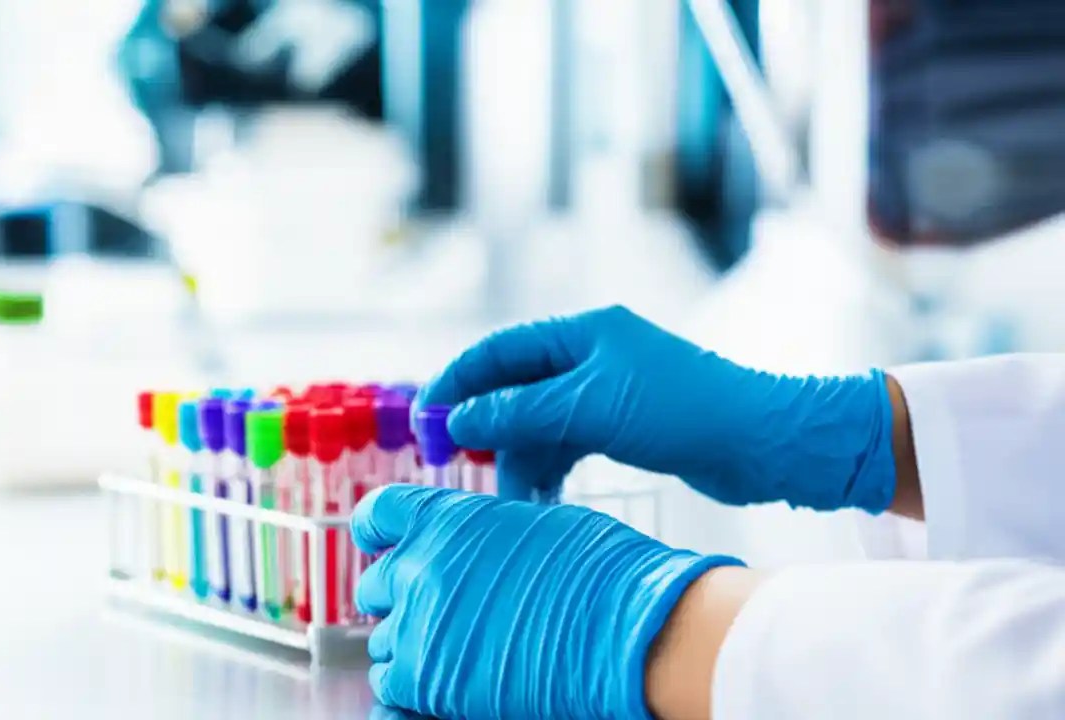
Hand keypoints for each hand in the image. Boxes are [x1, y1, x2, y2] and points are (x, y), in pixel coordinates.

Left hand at [351, 484, 741, 719]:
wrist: (626, 629)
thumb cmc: (603, 573)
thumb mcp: (534, 524)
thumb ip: (484, 535)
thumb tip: (479, 549)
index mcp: (444, 518)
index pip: (376, 515)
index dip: (377, 533)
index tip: (380, 545)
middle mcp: (419, 565)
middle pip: (374, 585)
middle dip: (399, 598)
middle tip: (435, 613)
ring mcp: (417, 625)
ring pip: (383, 640)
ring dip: (411, 645)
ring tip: (457, 652)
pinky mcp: (423, 680)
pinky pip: (390, 684)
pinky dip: (411, 687)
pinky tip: (446, 684)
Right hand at [417, 305, 896, 511]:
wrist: (763, 442)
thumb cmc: (682, 410)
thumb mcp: (591, 409)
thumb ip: (521, 414)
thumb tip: (457, 421)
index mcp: (584, 331)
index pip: (499, 351)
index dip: (457, 383)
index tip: (425, 419)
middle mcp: (591, 354)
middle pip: (517, 389)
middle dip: (489, 429)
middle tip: (459, 467)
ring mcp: (608, 391)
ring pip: (540, 423)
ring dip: (521, 459)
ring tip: (513, 499)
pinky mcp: (624, 425)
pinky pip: (567, 442)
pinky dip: (550, 467)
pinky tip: (541, 498)